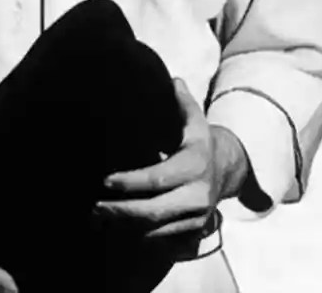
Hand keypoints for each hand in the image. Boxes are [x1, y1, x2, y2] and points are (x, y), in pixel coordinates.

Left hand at [94, 79, 251, 248]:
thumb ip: (182, 102)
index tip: (105, 181)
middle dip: (120, 211)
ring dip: (124, 228)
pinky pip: (162, 243)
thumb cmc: (199, 143)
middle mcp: (198, 195)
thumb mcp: (194, 121)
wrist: (227, 172)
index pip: (157, 178)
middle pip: (153, 211)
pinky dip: (137, 239)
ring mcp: (197, 218)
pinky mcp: (193, 233)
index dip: (130, 182)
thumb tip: (172, 78)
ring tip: (97, 218)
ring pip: (155, 230)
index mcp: (195, 165)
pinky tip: (116, 232)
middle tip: (94, 207)